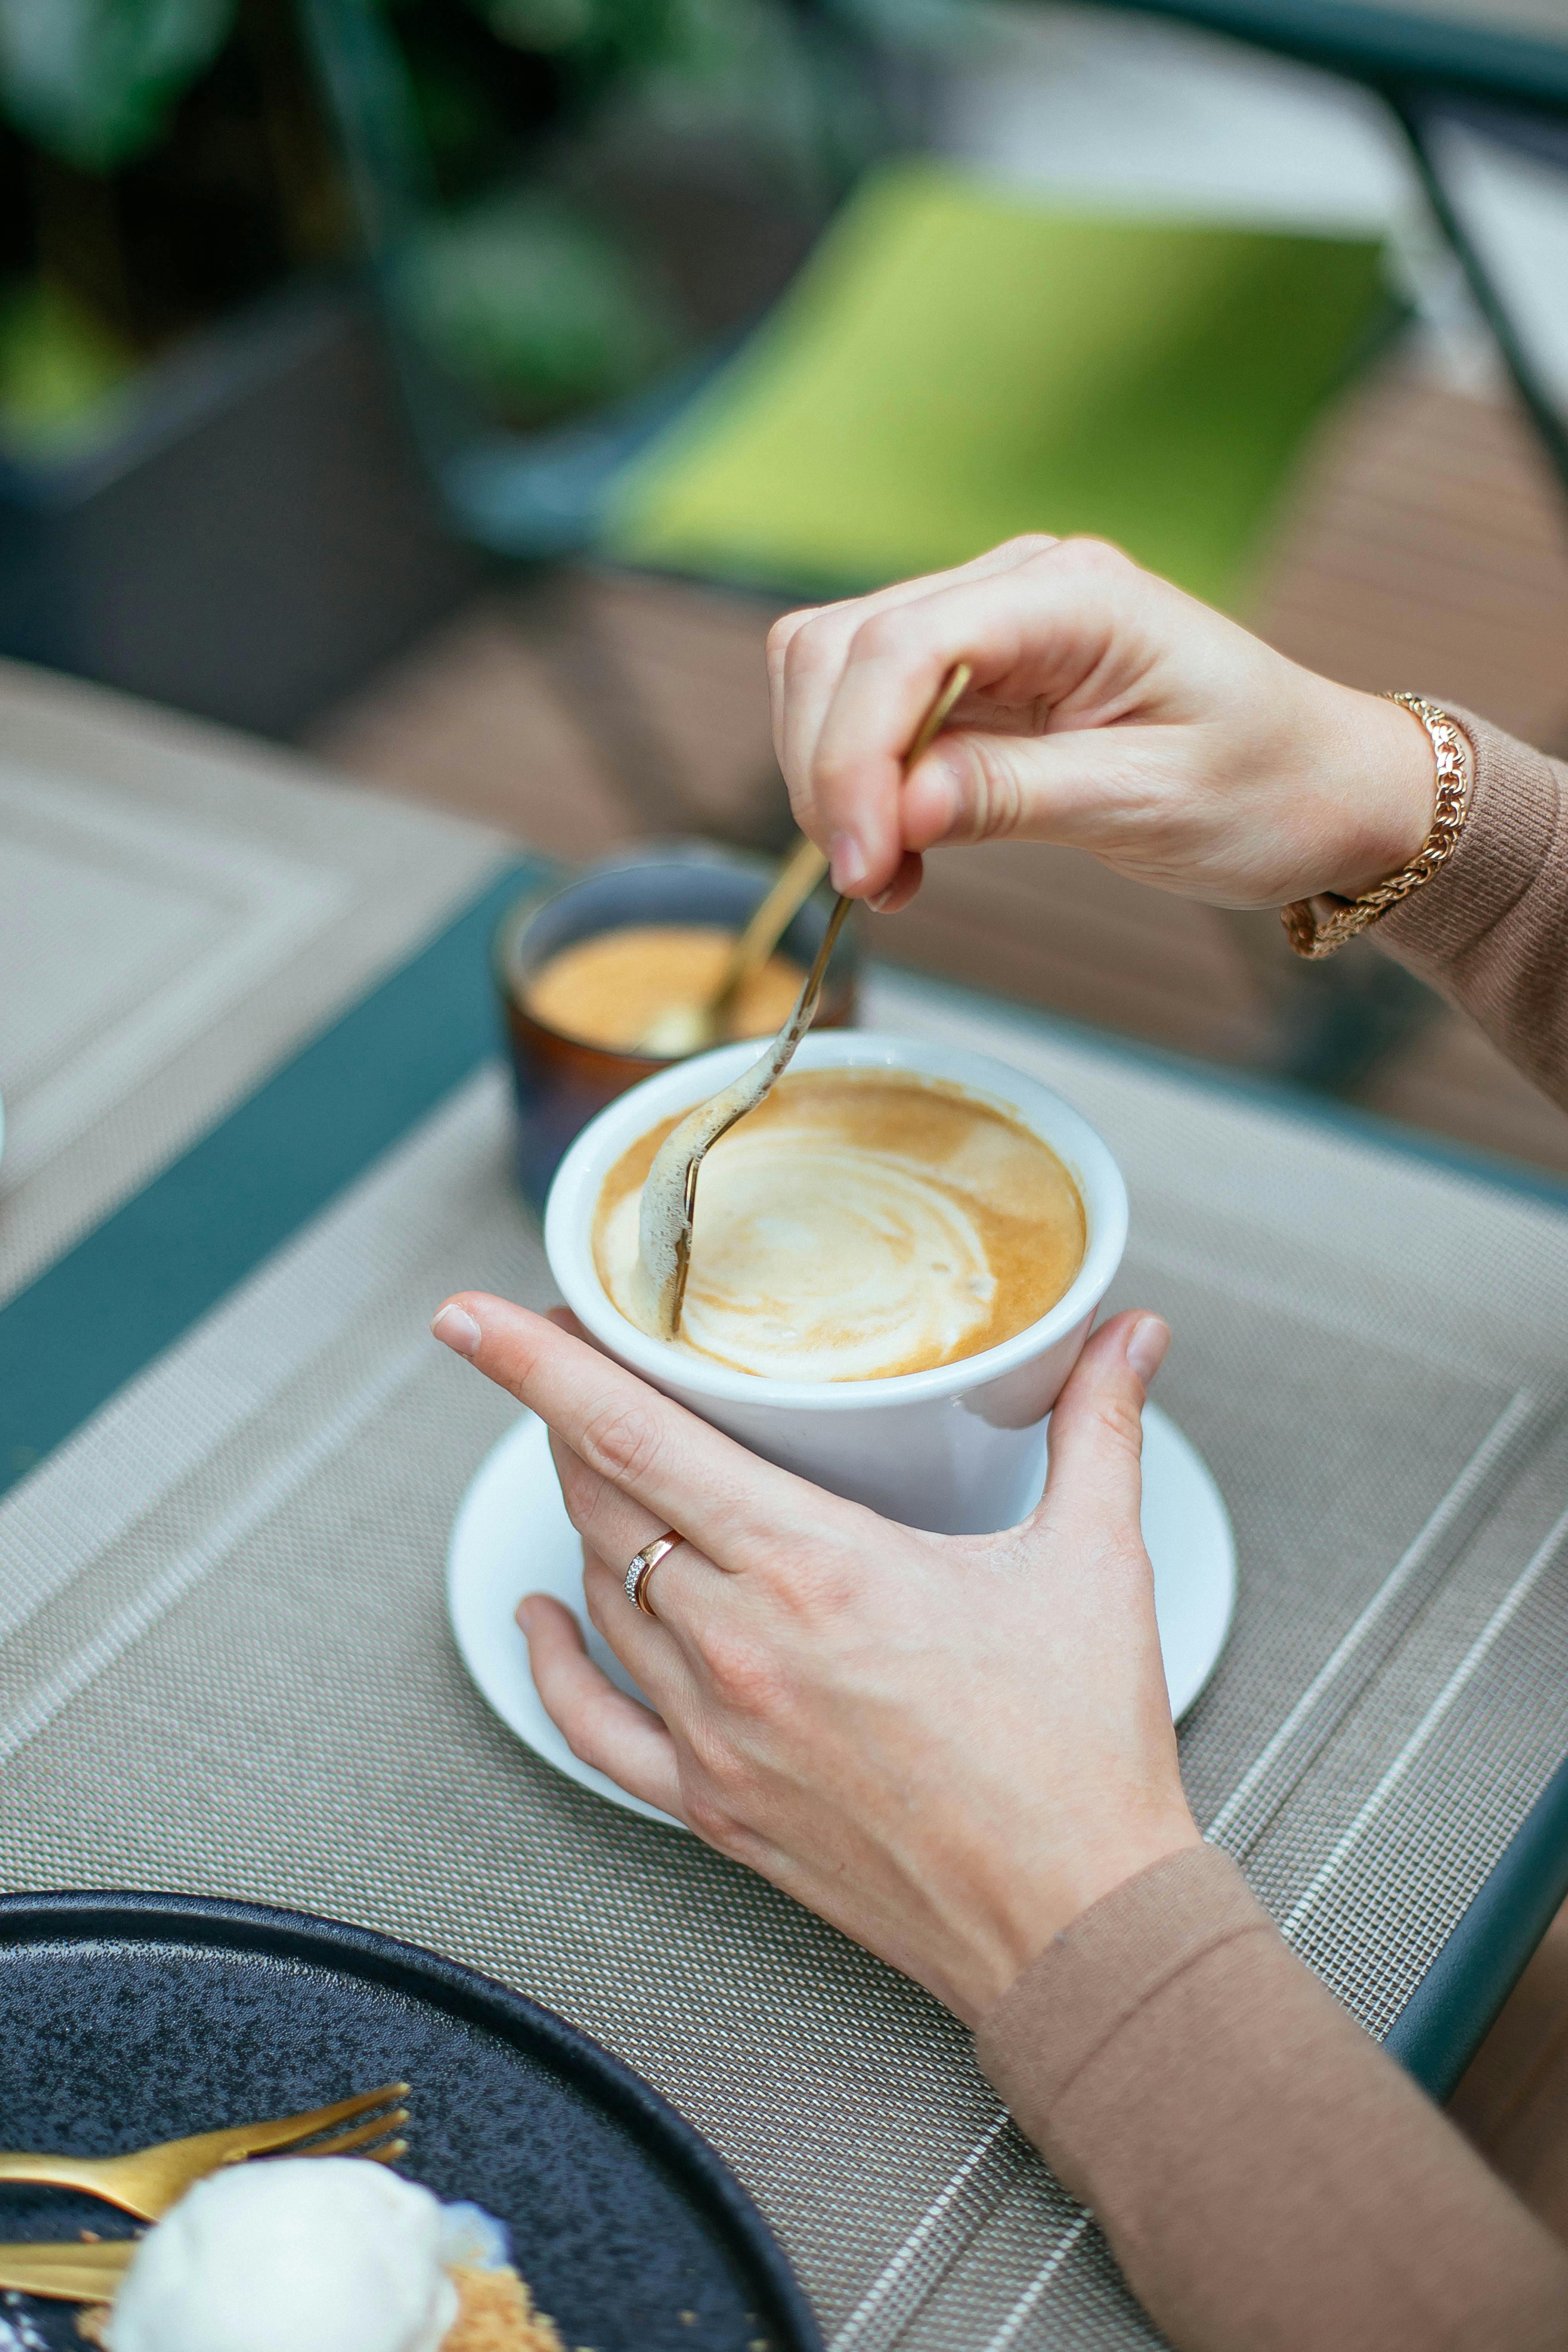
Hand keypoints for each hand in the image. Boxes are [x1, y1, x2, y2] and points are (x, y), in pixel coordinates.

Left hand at [431, 1295, 1198, 2024]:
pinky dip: (552, 1664)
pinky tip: (539, 1617)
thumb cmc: (1080, 1757)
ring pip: (599, 1591)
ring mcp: (714, 1734)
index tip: (472, 1316)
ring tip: (599, 1458)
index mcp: (815, 1569)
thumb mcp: (1096, 1565)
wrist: (1075, 1928)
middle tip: (580, 1360)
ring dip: (583, 1514)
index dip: (540, 1366)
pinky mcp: (713, 1807)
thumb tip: (1128, 1333)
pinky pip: (592, 1726)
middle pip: (599, 1500)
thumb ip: (1099, 1428)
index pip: (635, 1437)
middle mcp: (740, 1646)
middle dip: (568, 1416)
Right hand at [767, 535, 1437, 914]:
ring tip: (888, 873)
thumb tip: (894, 812)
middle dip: (829, 770)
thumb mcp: (1149, 802)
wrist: (1322, 788)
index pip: (904, 647)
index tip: (861, 863)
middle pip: (842, 648)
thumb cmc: (1263, 787)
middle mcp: (1018, 583)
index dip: (854, 756)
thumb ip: (1013, 795)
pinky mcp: (974, 673)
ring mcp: (989, 622)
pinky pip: (870, 710)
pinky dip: (858, 783)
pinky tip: (903, 850)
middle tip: (868, 882)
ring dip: (831, 777)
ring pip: (833, 671)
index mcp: (1075, 595)